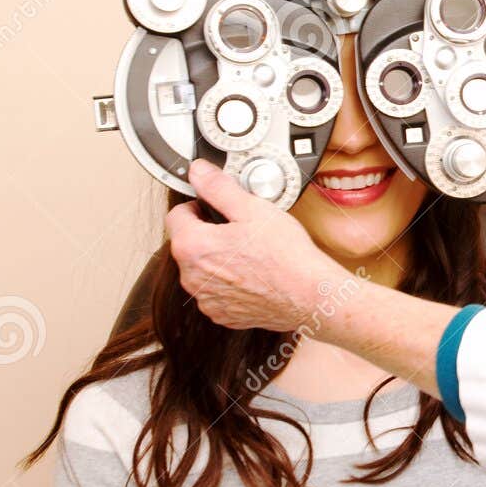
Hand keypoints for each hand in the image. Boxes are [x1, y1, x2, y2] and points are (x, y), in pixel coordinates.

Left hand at [165, 160, 347, 331]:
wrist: (309, 295)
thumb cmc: (286, 256)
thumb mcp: (252, 209)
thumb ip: (218, 187)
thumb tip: (198, 172)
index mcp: (192, 247)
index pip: (176, 215)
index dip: (198, 206)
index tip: (218, 208)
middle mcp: (191, 277)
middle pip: (189, 244)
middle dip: (209, 234)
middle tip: (241, 230)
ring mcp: (207, 299)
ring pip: (203, 269)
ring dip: (218, 260)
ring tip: (251, 254)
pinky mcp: (222, 314)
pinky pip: (217, 292)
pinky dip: (230, 283)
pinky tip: (254, 275)